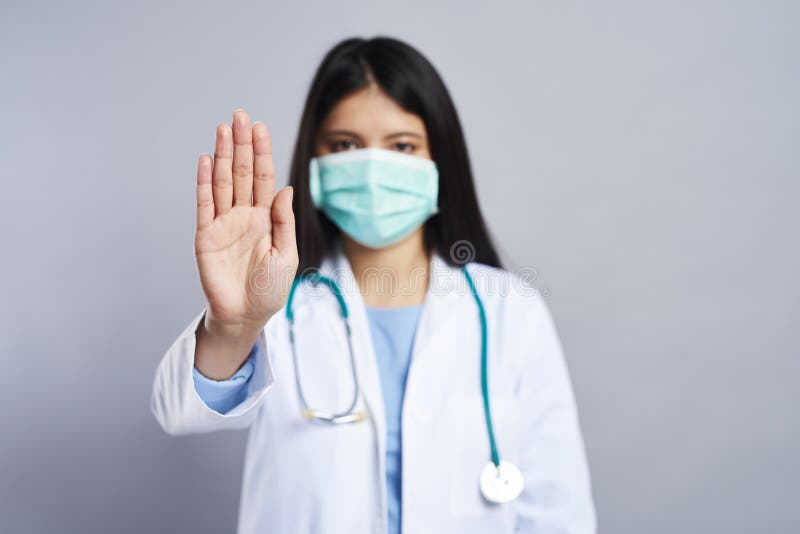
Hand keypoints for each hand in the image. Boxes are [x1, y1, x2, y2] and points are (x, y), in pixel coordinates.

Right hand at [194, 109, 297, 338]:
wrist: (245, 315)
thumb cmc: (270, 289)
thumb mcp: (286, 255)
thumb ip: (284, 222)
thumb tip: (285, 189)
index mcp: (266, 218)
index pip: (264, 178)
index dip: (262, 153)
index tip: (260, 128)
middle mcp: (244, 215)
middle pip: (242, 173)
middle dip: (242, 144)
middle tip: (240, 116)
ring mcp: (224, 223)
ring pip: (223, 182)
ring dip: (222, 155)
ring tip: (223, 129)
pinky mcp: (206, 235)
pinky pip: (204, 204)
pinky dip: (203, 182)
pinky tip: (205, 160)